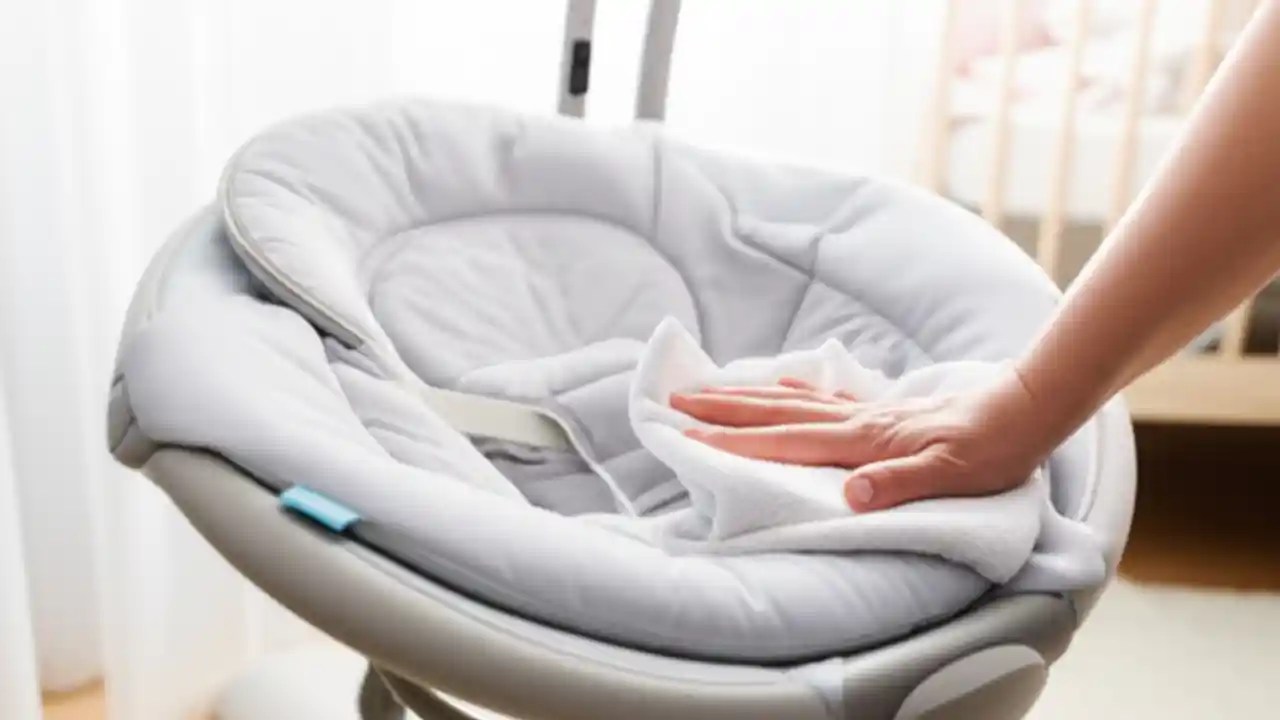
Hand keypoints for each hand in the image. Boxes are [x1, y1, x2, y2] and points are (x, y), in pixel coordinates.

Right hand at [669, 374, 1050, 511]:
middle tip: (674, 400)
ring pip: (790, 399)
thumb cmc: (989, 453)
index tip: (688, 438)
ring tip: (706, 388)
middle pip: (774, 412)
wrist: (1022, 411)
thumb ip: (900, 485)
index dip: (735, 443)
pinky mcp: (879, 408)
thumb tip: (850, 495)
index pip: (786, 443)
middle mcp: (855, 421)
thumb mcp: (952, 479)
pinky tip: (777, 386)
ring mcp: (865, 411)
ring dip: (744, 396)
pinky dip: (787, 389)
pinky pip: (818, 395)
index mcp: (864, 442)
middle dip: (721, 408)